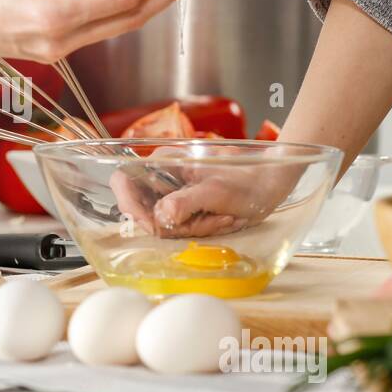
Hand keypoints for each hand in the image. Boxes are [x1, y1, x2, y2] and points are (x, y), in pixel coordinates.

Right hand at [110, 146, 301, 237]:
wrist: (268, 184)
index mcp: (163, 162)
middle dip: (172, 223)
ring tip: (219, 217)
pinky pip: (178, 227)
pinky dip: (199, 229)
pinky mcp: (182, 207)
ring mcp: (171, 194)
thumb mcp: (215, 191)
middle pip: (144, 209)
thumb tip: (161, 218)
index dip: (130, 205)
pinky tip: (220, 219)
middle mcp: (162, 178)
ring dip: (192, 228)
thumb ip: (185, 203)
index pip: (124, 181)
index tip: (152, 225)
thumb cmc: (245, 181)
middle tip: (203, 222)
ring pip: (162, 222)